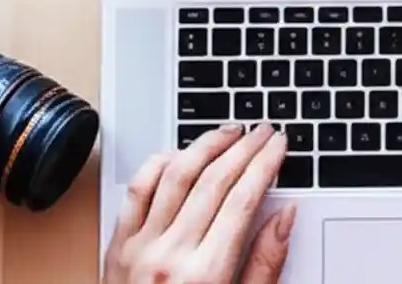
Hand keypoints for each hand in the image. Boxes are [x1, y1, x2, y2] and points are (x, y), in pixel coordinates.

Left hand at [104, 124, 294, 283]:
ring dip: (204, 145)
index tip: (278, 146)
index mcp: (206, 275)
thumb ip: (265, 265)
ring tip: (227, 132)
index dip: (265, 164)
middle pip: (214, 180)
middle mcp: (169, 256)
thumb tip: (285, 218)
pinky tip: (177, 154)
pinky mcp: (117, 248)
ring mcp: (139, 248)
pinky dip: (158, 164)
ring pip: (175, 174)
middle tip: (263, 131)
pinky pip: (137, 190)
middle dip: (244, 148)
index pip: (243, 199)